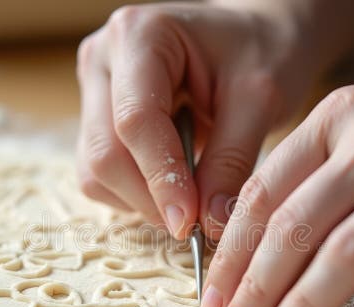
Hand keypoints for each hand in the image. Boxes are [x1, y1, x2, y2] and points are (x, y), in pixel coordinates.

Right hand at [76, 2, 314, 238]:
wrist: (252, 41)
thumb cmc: (261, 53)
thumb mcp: (261, 100)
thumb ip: (232, 160)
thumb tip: (209, 223)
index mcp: (139, 35)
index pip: (135, 120)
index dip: (161, 178)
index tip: (190, 222)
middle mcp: (102, 60)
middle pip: (105, 153)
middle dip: (151, 198)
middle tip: (199, 222)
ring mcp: (92, 91)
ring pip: (96, 173)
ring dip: (143, 202)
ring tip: (193, 196)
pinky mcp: (95, 121)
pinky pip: (100, 178)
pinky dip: (136, 196)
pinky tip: (176, 183)